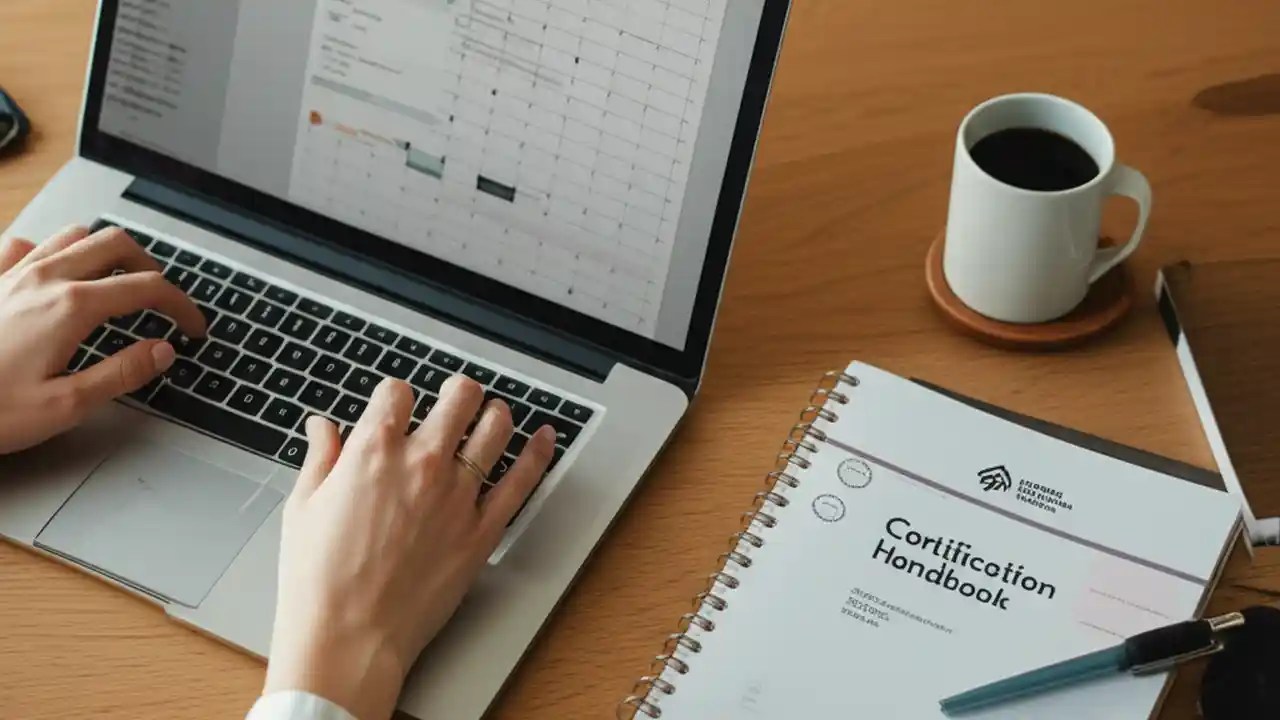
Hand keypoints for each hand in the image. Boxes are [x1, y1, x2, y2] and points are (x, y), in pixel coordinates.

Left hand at [0, 226, 205, 454]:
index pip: (147, 288)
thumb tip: (161, 351)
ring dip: (105, 253)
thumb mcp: (67, 405)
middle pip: (116, 245)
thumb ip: (122, 373)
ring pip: (73, 235)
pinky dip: (50, 252)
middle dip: (151, 268)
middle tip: (162, 300)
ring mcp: (11, 274)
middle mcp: (43, 279)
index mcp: (71, 308)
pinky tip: (52, 275)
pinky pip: (24, 244)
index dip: (181, 306)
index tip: (192, 327)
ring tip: (117, 281)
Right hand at [265, 376, 556, 719]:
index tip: (396, 404)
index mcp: (372, 452)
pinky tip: (544, 438)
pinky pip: (522, 481)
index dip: (395, 394)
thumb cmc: (319, 581)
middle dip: (457, 391)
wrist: (350, 637)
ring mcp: (457, 495)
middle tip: (457, 395)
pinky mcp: (482, 530)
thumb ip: (321, 458)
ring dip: (495, 413)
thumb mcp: (303, 508)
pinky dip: (537, 454)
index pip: (397, 392)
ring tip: (493, 412)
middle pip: (457, 398)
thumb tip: (322, 427)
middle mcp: (421, 464)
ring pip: (494, 429)